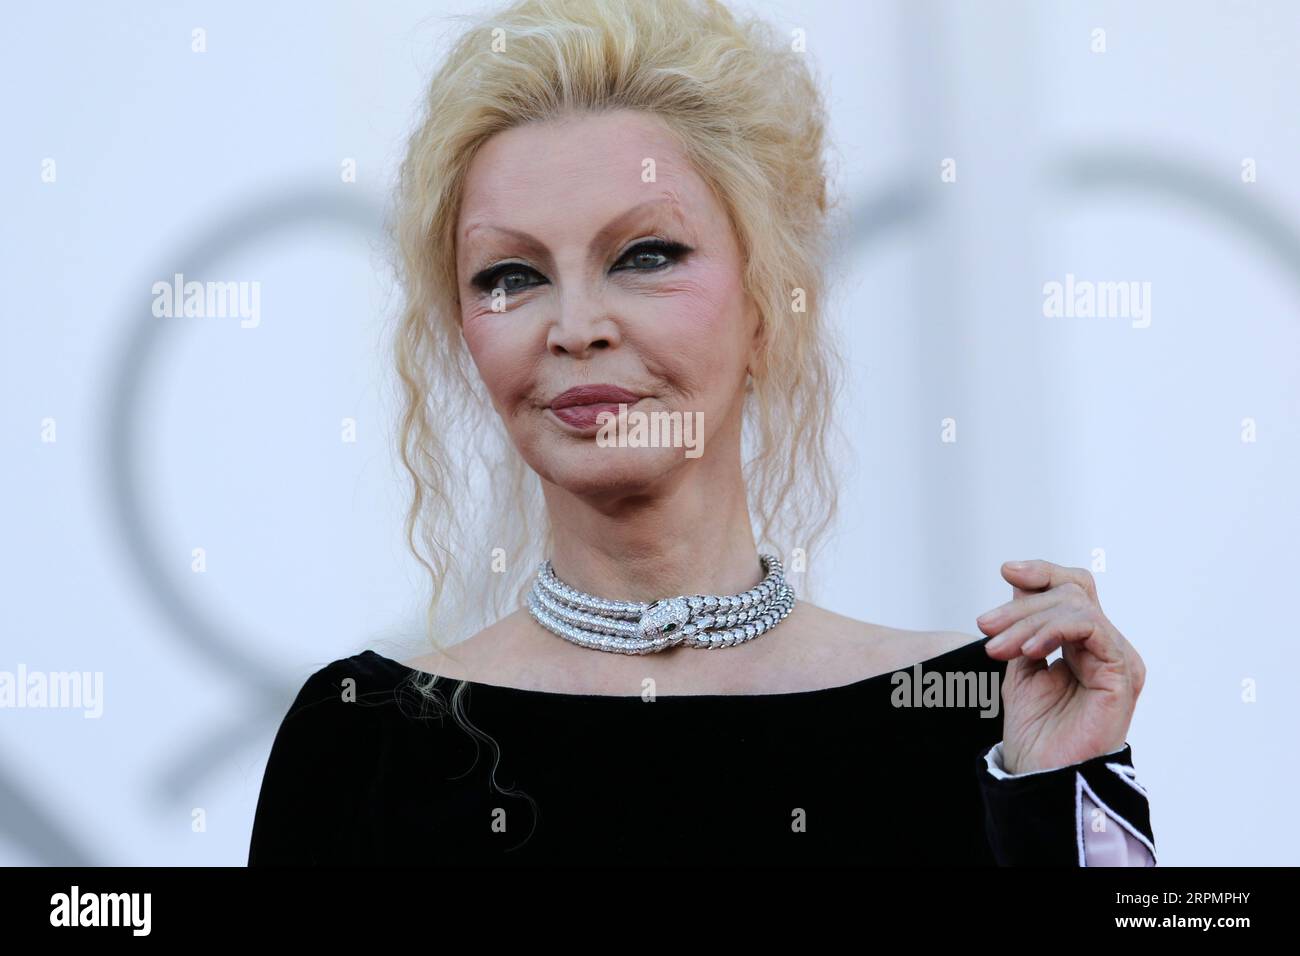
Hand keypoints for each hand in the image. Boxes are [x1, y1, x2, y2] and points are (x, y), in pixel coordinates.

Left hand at [976, 560, 1145, 774]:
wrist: (1042, 774)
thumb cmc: (1034, 729)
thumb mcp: (1021, 663)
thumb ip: (1024, 625)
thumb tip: (1018, 580)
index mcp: (1088, 643)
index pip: (1074, 588)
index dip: (1043, 573)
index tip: (1006, 571)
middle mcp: (1108, 647)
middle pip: (1071, 592)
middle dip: (1021, 605)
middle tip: (984, 626)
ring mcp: (1119, 659)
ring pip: (1076, 607)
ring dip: (1027, 622)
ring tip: (995, 648)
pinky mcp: (1122, 673)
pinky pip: (1090, 628)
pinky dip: (1051, 631)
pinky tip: (1025, 650)